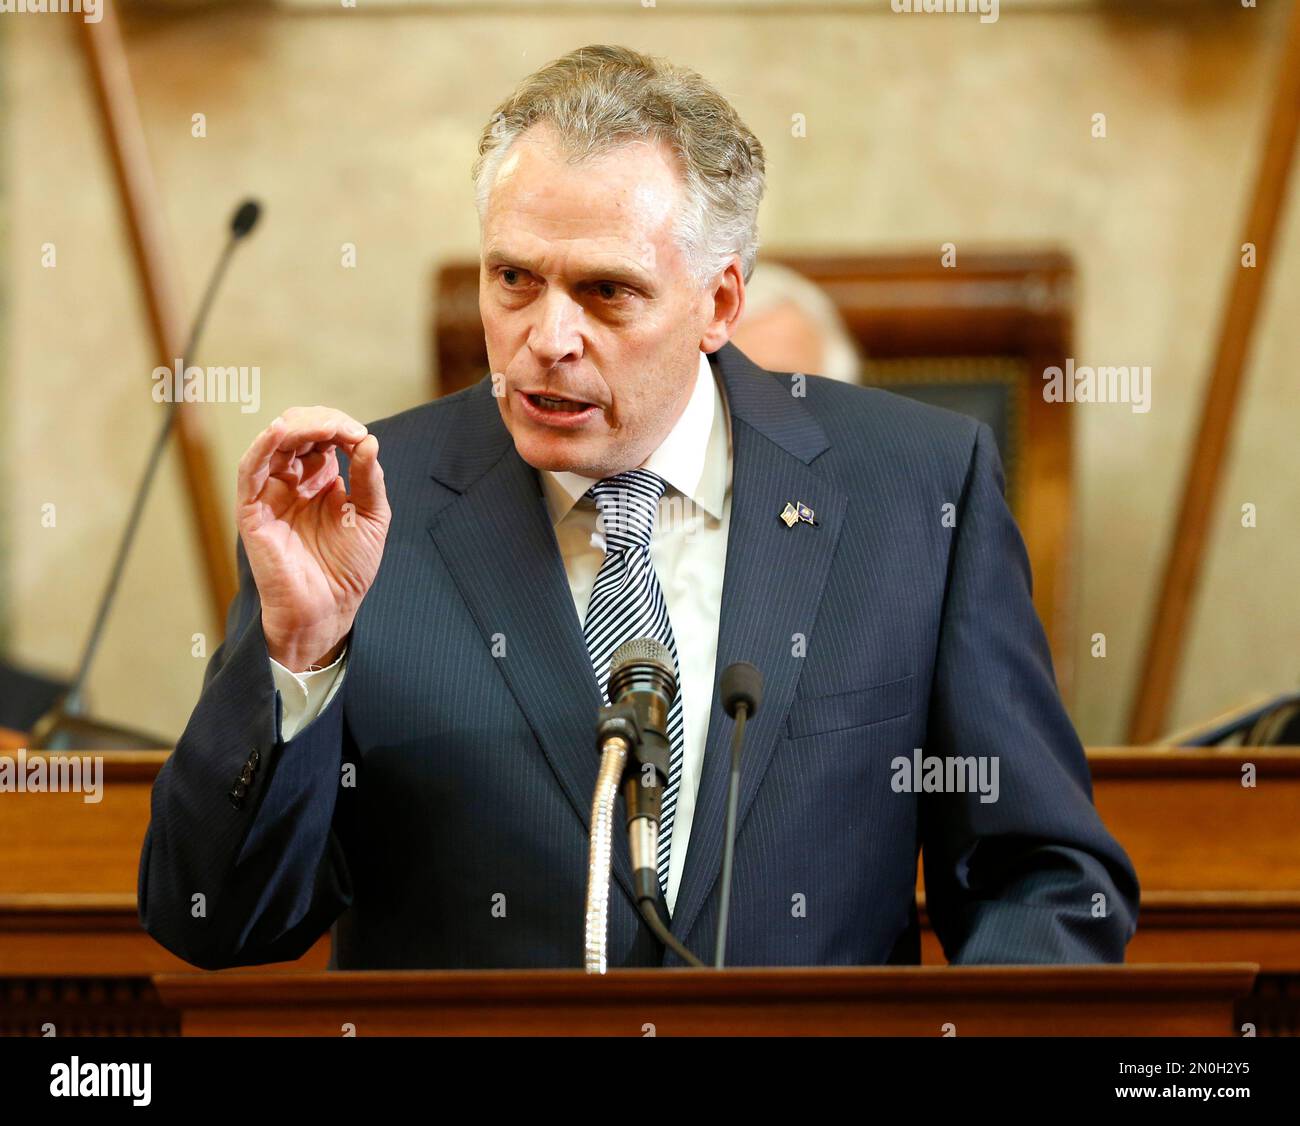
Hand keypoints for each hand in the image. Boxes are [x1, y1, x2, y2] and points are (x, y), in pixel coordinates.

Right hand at [236, 406, 390, 671]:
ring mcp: (271, 493)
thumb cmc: (349, 568)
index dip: (341, 427)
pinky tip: (282, 432)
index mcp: (322, 480)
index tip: (362, 437)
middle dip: (323, 422)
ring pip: (274, 442)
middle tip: (347, 430)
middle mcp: (294, 481)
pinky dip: (263, 445)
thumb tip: (368, 440)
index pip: (324, 436)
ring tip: (326, 427)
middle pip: (298, 431)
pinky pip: (250, 469)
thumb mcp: (372, 517)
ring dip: (300, 426)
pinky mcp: (252, 510)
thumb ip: (369, 479)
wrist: (328, 609)